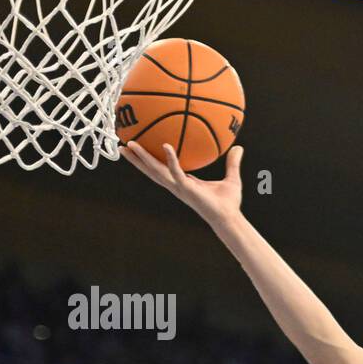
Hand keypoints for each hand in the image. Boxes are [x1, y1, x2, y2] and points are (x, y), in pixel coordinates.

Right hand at [120, 141, 243, 225]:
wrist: (230, 218)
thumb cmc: (229, 203)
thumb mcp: (231, 178)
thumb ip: (232, 163)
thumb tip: (239, 147)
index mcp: (184, 182)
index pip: (163, 169)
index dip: (151, 160)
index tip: (142, 149)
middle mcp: (177, 185)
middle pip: (152, 170)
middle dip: (137, 159)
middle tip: (123, 145)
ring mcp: (180, 188)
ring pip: (156, 171)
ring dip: (143, 158)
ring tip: (129, 145)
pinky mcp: (187, 189)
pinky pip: (176, 172)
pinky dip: (171, 159)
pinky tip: (166, 146)